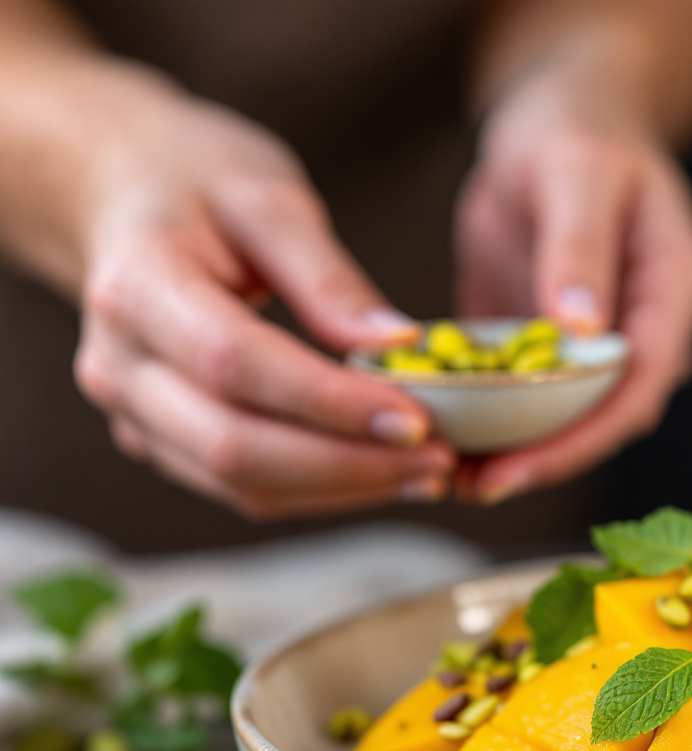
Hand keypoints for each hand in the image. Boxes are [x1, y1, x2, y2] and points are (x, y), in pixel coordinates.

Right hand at [72, 89, 453, 519]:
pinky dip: (320, 490)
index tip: (415, 419)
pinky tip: (383, 471)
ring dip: (343, 489)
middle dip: (348, 466)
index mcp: (138, 287)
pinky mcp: (161, 444)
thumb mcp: (269, 199)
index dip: (330, 402)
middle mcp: (120, 366)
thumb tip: (399, 345)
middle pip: (234, 447)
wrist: (118, 197)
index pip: (236, 365)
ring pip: (242, 485)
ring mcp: (134, 415)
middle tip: (439, 460)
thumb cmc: (196, 183)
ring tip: (426, 472)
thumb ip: (329, 278)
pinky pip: (244, 489)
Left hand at [453, 63, 691, 502]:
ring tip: (454, 481)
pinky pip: (536, 399)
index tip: (524, 464)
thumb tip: (584, 332)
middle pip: (611, 417)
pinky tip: (449, 444)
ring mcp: (606, 345)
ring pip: (574, 419)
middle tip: (476, 487)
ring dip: (520, 454)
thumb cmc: (577, 132)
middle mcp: (650, 330)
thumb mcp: (577, 172)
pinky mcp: (562, 350)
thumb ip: (581, 248)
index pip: (643, 383)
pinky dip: (498, 425)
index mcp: (675, 290)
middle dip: (548, 459)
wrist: (559, 119)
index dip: (588, 433)